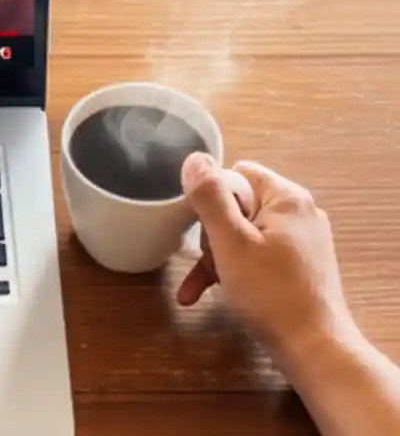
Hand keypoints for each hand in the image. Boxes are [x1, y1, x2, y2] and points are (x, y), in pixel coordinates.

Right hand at [178, 153, 356, 359]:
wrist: (312, 348)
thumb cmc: (270, 293)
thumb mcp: (230, 242)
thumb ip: (211, 198)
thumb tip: (195, 158)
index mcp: (287, 199)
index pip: (238, 174)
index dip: (212, 197)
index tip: (201, 227)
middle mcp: (298, 214)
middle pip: (237, 206)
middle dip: (211, 234)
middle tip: (208, 259)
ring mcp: (299, 242)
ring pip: (241, 236)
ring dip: (213, 258)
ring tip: (198, 285)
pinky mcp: (296, 267)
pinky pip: (254, 257)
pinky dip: (230, 271)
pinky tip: (201, 294)